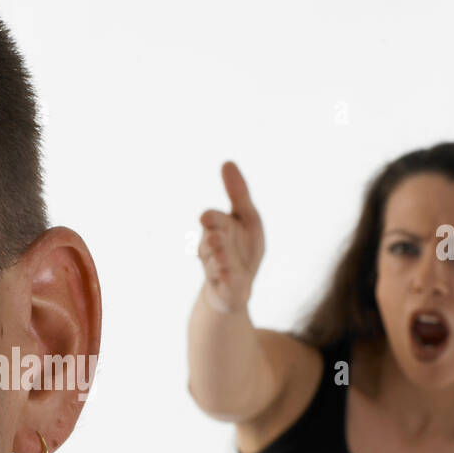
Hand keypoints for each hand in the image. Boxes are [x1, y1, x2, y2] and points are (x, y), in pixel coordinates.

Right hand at [197, 160, 264, 312]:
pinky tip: (231, 279)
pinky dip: (226, 282)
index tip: (206, 217)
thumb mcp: (247, 219)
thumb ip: (238, 193)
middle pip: (211, 242)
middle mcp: (213, 250)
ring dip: (218, 260)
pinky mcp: (224, 291)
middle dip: (213, 240)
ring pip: (215, 264)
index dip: (212, 220)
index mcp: (218, 229)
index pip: (213, 221)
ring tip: (222, 257)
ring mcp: (217, 271)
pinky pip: (225, 286)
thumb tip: (226, 161)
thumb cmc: (241, 249)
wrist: (235, 289)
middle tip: (215, 238)